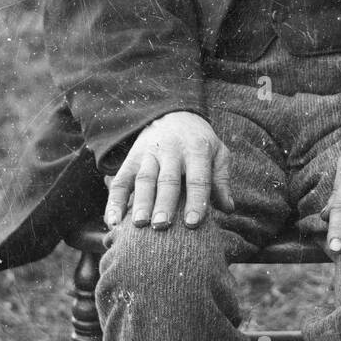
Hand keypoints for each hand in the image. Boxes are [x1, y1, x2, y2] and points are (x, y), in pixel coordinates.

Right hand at [105, 112, 232, 231]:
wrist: (173, 115)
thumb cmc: (199, 143)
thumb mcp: (217, 153)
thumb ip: (221, 180)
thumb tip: (228, 208)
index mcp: (197, 149)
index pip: (198, 177)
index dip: (196, 200)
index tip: (192, 223)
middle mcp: (171, 151)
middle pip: (167, 179)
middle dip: (164, 203)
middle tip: (161, 225)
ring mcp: (149, 154)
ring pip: (143, 179)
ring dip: (140, 202)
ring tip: (139, 224)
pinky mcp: (131, 159)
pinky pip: (121, 181)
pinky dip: (114, 202)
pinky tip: (112, 221)